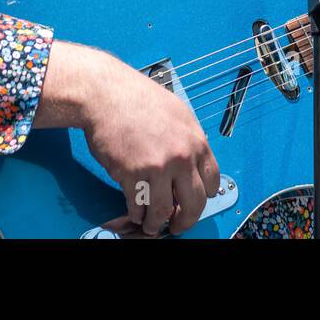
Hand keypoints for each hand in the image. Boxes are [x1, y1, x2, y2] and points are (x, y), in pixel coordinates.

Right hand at [36, 42, 220, 235]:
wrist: (107, 94)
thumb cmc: (139, 99)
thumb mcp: (178, 114)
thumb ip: (189, 140)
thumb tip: (194, 165)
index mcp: (196, 141)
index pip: (212, 181)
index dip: (204, 197)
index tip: (195, 203)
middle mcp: (181, 156)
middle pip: (194, 203)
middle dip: (186, 220)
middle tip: (178, 225)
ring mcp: (157, 167)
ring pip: (163, 211)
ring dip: (157, 224)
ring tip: (152, 225)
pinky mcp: (131, 174)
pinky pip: (138, 206)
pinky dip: (137, 214)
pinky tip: (135, 213)